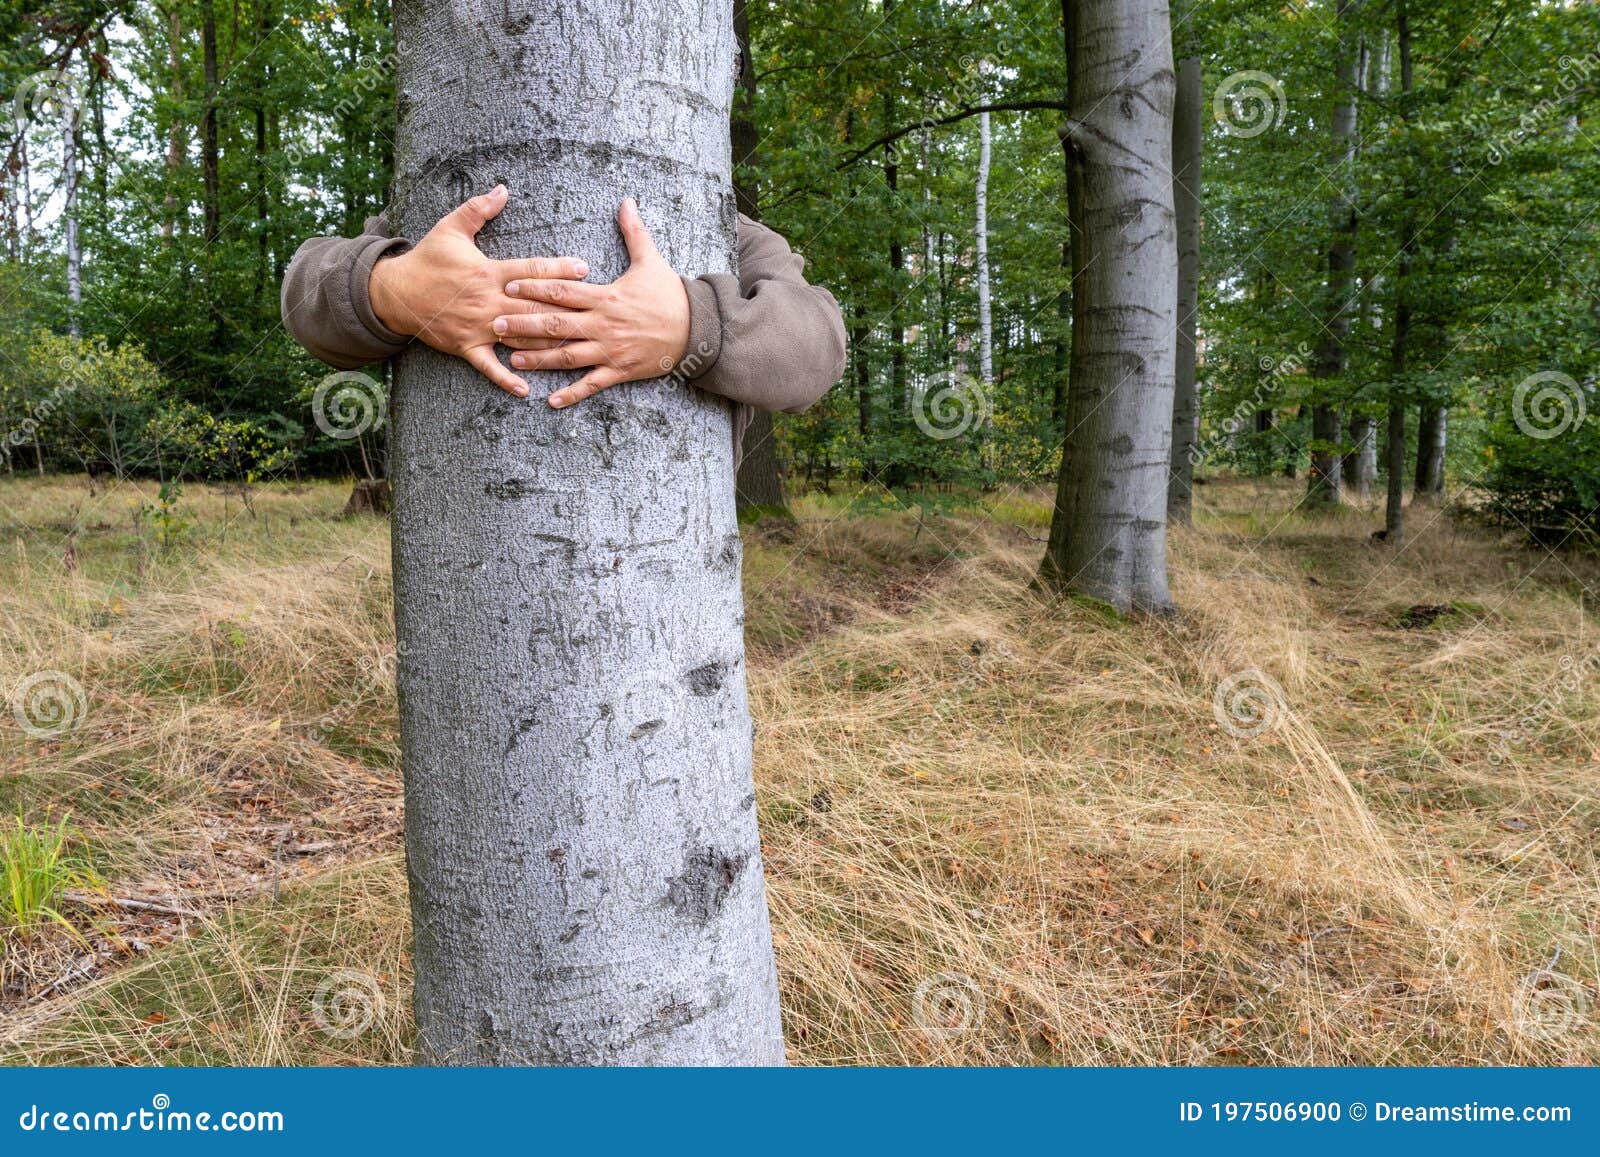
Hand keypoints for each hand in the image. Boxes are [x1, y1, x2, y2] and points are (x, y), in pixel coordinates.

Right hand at [368, 185, 589, 396]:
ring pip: (519, 337)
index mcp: (488, 271)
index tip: (584, 269)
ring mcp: (477, 327)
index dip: (558, 269)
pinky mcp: (465, 346)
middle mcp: (487, 301)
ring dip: (546, 344)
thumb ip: (479, 209)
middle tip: (593, 311)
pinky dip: (506, 378)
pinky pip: (488, 366)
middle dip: (564, 309)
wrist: (394, 292)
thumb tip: (503, 189)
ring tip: (575, 349)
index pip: (530, 270)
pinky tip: (526, 389)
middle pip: (533, 306)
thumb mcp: (450, 228)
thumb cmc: (427, 259)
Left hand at [491, 198, 690, 407]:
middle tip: (495, 324)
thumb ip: (633, 232)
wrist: (698, 329)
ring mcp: (611, 350)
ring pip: (568, 357)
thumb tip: (625, 201)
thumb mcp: (651, 260)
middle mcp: (604, 325)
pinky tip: (551, 401)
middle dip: (523, 325)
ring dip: (539, 359)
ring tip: (513, 360)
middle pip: (556, 324)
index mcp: (606, 297)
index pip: (562, 291)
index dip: (533, 288)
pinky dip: (572, 394)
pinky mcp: (621, 371)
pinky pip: (592, 384)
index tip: (508, 286)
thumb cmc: (671, 295)